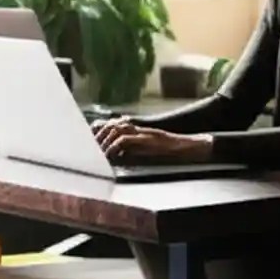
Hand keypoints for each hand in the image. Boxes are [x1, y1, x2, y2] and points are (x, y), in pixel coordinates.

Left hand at [93, 119, 212, 163]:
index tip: (90, 141)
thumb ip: (133, 149)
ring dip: (104, 141)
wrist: (189, 147)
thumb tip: (116, 155)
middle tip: (90, 149)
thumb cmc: (172, 151)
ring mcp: (143, 131)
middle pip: (111, 125)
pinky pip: (125, 139)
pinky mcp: (147, 138)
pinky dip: (115, 146)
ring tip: (97, 152)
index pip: (113, 124)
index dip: (99, 130)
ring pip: (115, 130)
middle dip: (98, 136)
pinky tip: (110, 154)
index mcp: (138, 129)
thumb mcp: (148, 148)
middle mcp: (138, 127)